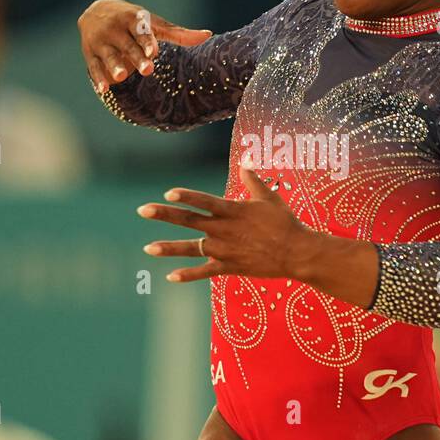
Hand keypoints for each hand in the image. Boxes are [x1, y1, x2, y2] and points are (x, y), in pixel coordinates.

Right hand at [78, 0, 212, 92]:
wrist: (95, 11)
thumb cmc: (134, 22)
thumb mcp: (154, 24)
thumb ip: (178, 33)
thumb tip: (209, 35)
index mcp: (133, 19)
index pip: (141, 30)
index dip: (147, 41)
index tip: (154, 51)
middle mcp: (115, 28)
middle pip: (128, 45)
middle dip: (136, 57)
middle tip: (148, 70)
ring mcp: (101, 41)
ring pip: (109, 56)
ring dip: (115, 66)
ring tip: (123, 76)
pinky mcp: (90, 53)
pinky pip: (94, 66)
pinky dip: (98, 77)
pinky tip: (104, 89)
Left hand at [137, 165, 318, 282]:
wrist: (297, 253)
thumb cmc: (285, 222)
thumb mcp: (270, 197)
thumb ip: (253, 180)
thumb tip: (245, 162)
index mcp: (233, 211)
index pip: (204, 201)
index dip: (187, 197)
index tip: (168, 193)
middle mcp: (224, 230)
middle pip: (189, 221)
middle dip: (164, 214)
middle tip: (143, 209)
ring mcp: (225, 250)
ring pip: (191, 249)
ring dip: (168, 248)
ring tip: (148, 248)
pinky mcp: (229, 267)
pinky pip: (205, 272)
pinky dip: (188, 275)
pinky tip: (170, 277)